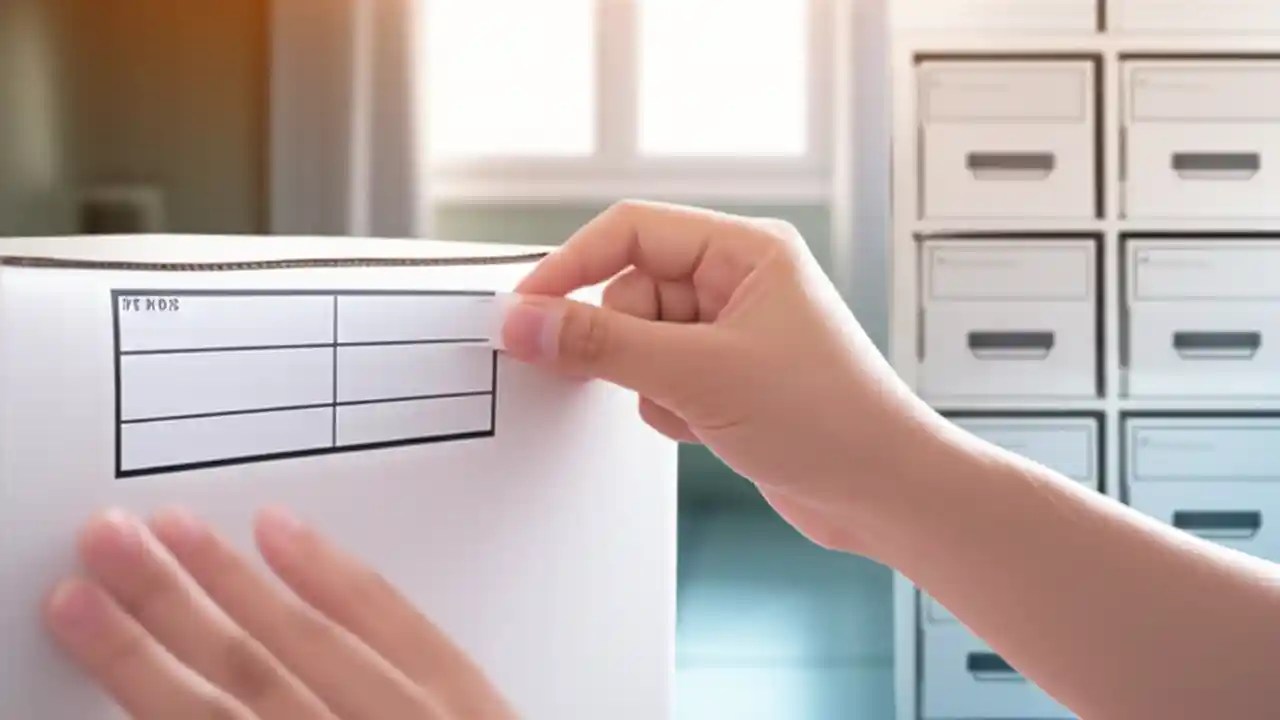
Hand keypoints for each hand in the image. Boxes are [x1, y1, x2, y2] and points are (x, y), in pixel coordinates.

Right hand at [43, 509, 514, 718]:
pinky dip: (345, 582)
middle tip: (109, 543)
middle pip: (257, 676)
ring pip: (324, 646)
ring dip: (242, 582)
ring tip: (178, 529)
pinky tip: (293, 540)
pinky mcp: (486, 715)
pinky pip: (411, 634)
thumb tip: (176, 709)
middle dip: (172, 604)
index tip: (80, 612)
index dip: (135, 668)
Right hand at [502, 201, 940, 553]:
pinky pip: (660, 379)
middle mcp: (739, 282)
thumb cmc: (829, 419)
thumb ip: (603, 344)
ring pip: (640, 341)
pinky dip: (669, 408)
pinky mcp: (727, 379)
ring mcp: (733, 333)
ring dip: (652, 382)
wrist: (883, 493)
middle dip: (624, 342)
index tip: (526, 308)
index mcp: (746, 250)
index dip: (572, 264)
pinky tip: (712, 427)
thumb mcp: (699, 374)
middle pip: (630, 290)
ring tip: (701, 408)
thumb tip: (526, 321)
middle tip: (641, 378)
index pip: (632, 230)